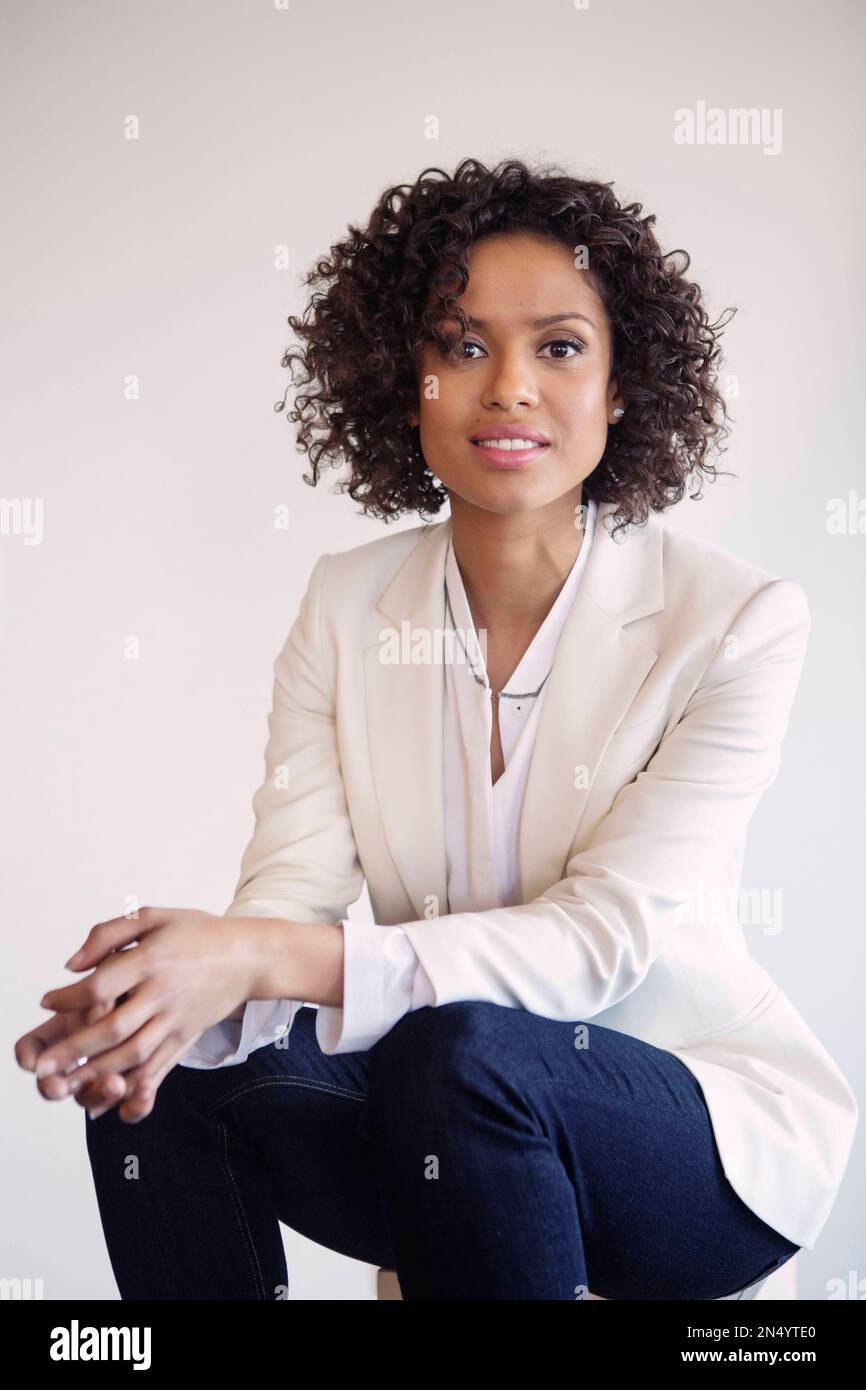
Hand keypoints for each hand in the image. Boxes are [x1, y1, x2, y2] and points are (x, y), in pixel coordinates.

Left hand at [14, 907, 261, 1121]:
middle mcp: (164, 993)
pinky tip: (111, 1096)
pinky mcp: (186, 1036)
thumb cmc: (198, 932)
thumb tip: (72, 965)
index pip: (102, 984)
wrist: (248, 956)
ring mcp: (177, 1019)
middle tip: (42, 1066)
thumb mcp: (153, 916)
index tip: (46, 1001)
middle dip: (75, 1049)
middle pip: (114, 1028)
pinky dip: (135, 1085)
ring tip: (67, 1084)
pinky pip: (159, 1067)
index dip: (69, 997)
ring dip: (97, 1073)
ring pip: (134, 1054)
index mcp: (152, 959)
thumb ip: (108, 934)